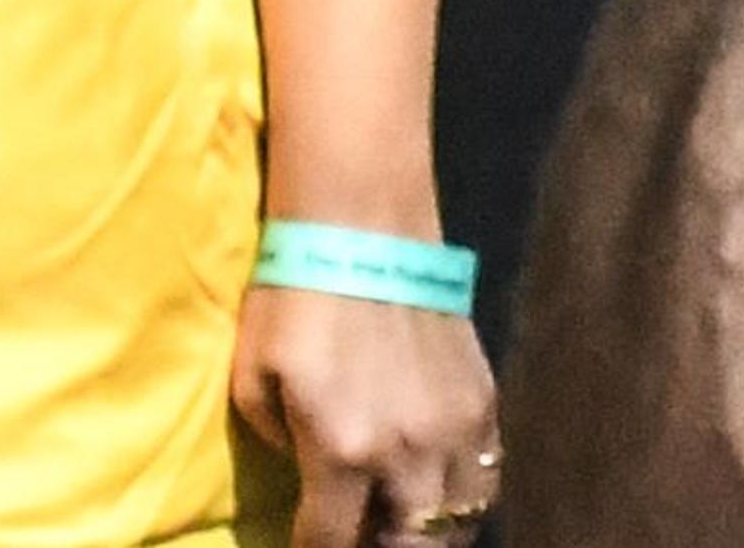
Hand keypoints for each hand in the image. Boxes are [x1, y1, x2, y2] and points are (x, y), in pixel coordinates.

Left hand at [233, 277, 494, 547]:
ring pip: (460, 518)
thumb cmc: (291, 304)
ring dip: (429, 535)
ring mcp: (457, 424)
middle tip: (358, 541)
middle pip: (411, 546)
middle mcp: (409, 449)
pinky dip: (464, 496)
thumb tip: (307, 487)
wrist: (365, 226)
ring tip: (403, 530)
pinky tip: (439, 490)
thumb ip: (281, 452)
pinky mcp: (484, 396)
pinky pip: (488, 471)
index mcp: (342, 450)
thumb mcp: (256, 387)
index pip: (330, 544)